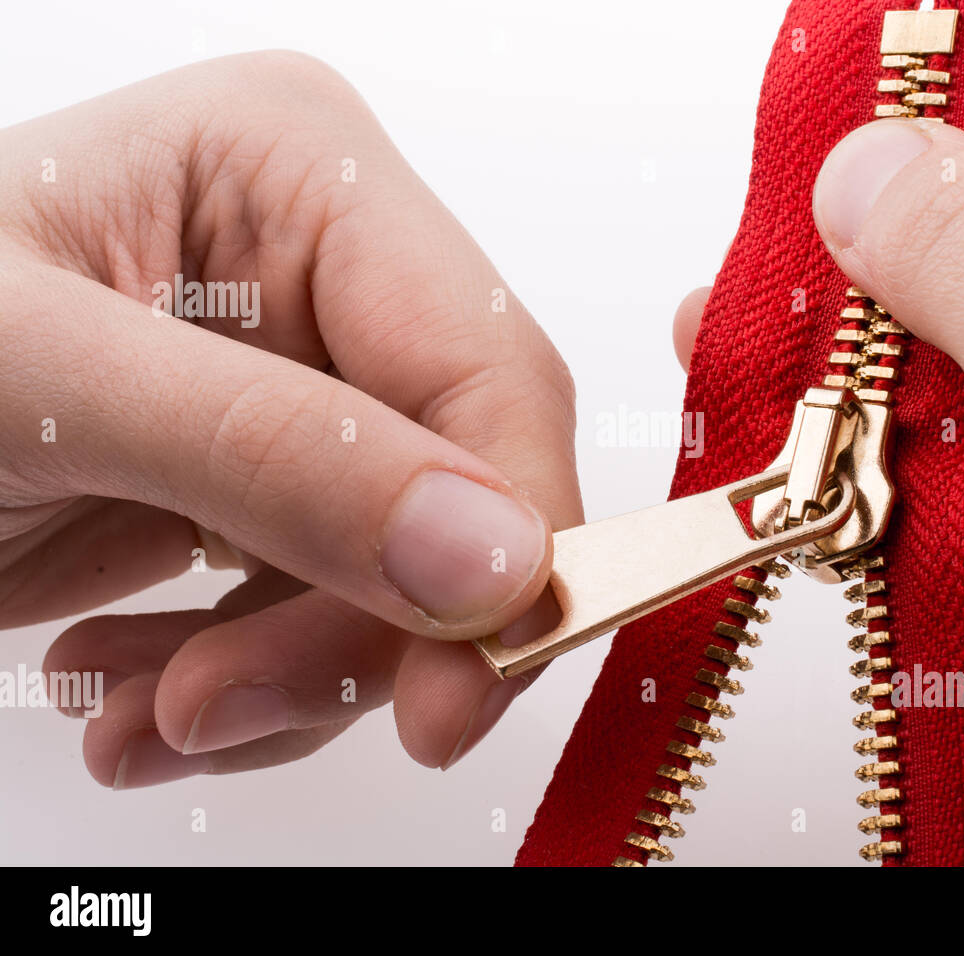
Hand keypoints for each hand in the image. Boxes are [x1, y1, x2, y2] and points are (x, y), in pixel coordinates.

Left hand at [0, 53, 581, 784]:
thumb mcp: (39, 384)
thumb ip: (272, 458)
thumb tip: (496, 557)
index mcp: (303, 170)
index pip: (489, 370)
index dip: (511, 542)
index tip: (454, 695)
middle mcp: (331, 272)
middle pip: (466, 491)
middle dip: (357, 632)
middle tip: (221, 711)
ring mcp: (311, 386)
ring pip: (413, 580)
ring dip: (288, 679)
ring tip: (145, 712)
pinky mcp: (280, 486)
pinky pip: (340, 616)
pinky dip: (252, 690)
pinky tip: (137, 690)